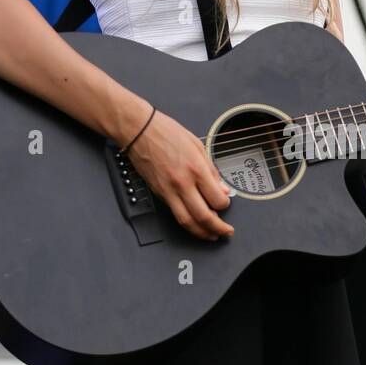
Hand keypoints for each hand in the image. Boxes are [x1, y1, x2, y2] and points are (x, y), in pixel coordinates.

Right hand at [126, 109, 234, 241]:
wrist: (139, 130)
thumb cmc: (166, 132)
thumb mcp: (198, 146)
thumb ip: (212, 170)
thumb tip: (222, 189)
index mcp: (196, 168)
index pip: (217, 199)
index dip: (225, 205)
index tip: (226, 203)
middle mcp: (182, 182)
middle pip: (203, 216)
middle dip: (218, 228)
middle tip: (226, 231)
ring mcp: (168, 190)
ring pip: (187, 221)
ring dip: (202, 232)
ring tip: (211, 234)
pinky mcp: (159, 193)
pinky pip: (175, 214)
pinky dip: (187, 223)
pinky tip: (194, 224)